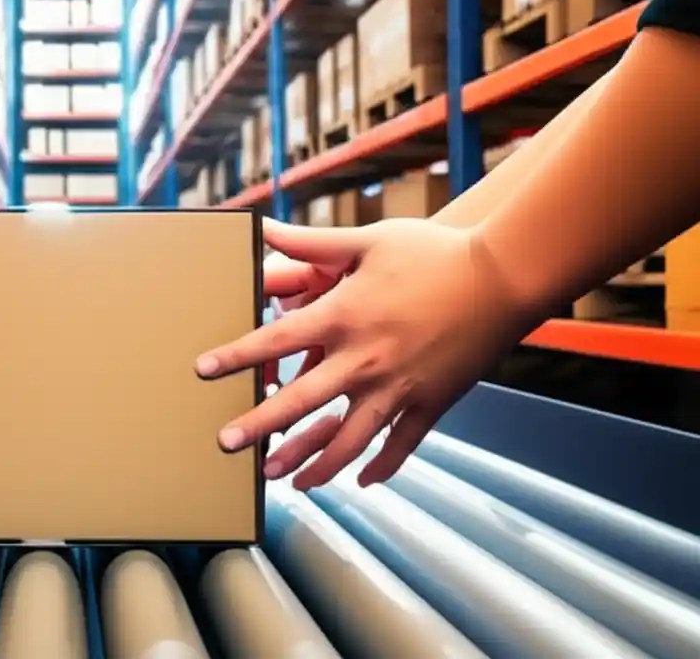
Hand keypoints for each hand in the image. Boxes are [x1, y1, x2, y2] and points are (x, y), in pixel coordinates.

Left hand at [197, 218, 536, 489]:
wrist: (506, 276)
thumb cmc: (435, 251)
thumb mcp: (369, 241)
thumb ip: (312, 243)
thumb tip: (264, 229)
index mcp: (344, 317)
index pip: (275, 342)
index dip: (236, 357)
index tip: (203, 372)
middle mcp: (366, 359)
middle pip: (301, 401)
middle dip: (260, 426)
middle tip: (227, 446)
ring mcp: (399, 386)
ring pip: (348, 438)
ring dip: (313, 462)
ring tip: (285, 480)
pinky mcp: (431, 402)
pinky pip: (401, 445)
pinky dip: (380, 466)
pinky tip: (358, 481)